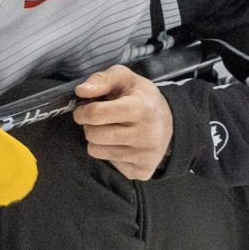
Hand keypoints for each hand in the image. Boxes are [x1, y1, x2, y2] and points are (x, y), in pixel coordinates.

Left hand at [72, 65, 173, 180]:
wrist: (168, 122)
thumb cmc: (141, 98)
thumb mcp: (124, 78)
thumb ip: (101, 79)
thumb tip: (81, 91)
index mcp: (141, 108)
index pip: (97, 114)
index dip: (82, 111)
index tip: (82, 110)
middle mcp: (146, 135)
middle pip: (93, 135)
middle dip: (89, 125)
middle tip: (99, 120)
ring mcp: (145, 155)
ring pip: (96, 151)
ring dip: (97, 140)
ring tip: (111, 130)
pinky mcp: (142, 171)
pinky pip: (108, 163)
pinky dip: (109, 153)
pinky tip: (122, 143)